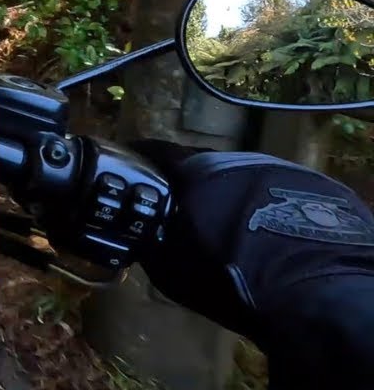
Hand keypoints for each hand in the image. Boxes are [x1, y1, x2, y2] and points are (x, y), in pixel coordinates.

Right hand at [134, 144, 373, 342]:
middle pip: (198, 163)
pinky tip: (262, 234)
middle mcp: (231, 158)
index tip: (130, 171)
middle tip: (179, 209)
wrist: (311, 291)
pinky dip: (260, 207)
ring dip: (226, 195)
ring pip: (237, 177)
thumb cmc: (227, 278)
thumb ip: (149, 243)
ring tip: (226, 225)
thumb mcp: (170, 270)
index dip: (139, 161)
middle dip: (186, 183)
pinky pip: (271, 192)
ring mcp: (273, 168)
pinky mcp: (308, 186)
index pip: (154, 151)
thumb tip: (139, 236)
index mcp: (191, 171)